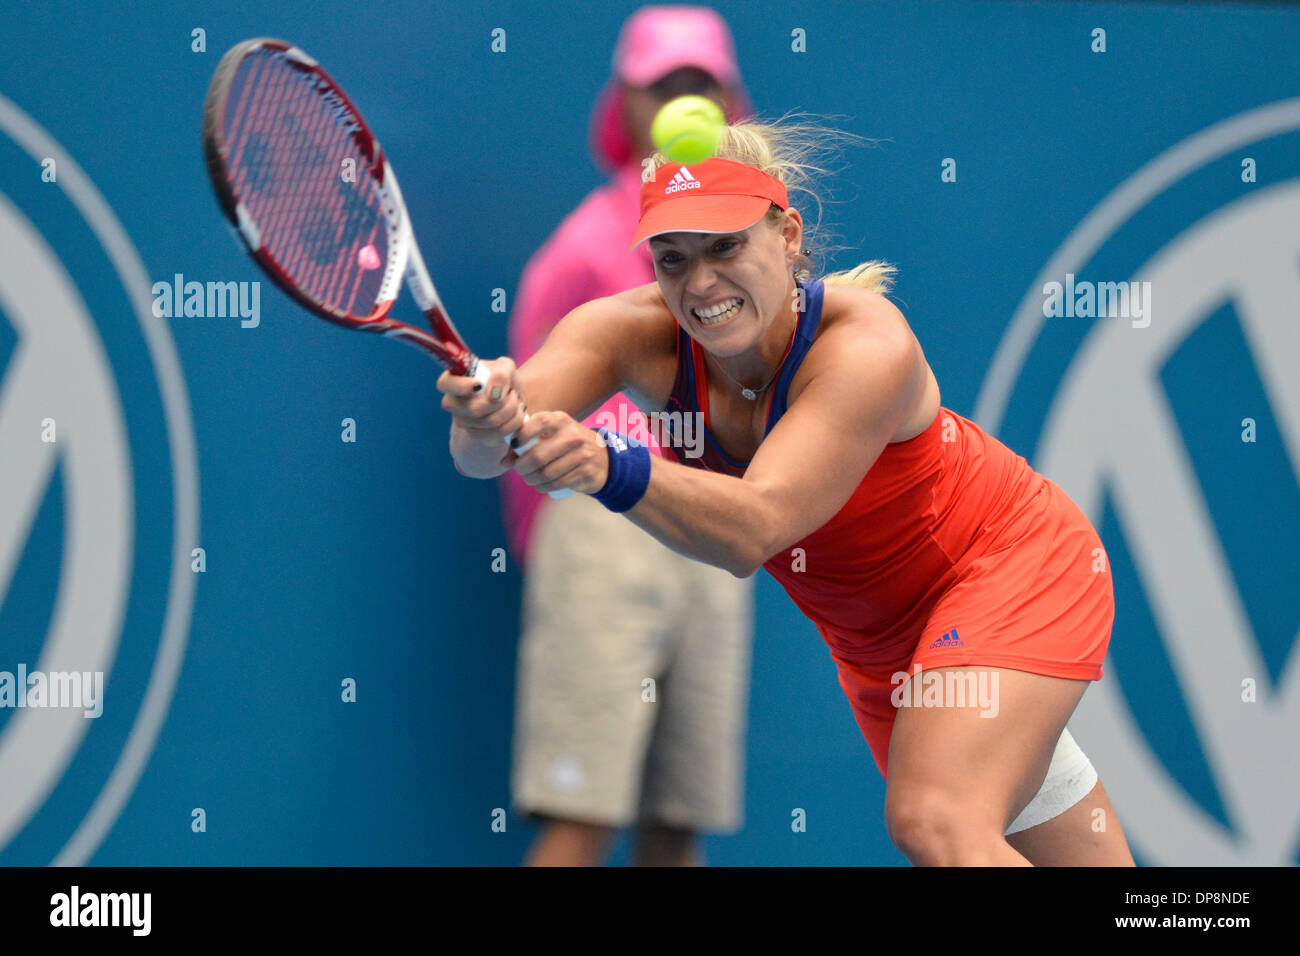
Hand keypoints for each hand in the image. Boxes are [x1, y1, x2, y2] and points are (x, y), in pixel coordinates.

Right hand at [436, 357, 525, 476]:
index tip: (479, 385)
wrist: (506, 403)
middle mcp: (452, 403)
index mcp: (453, 380)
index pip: (444, 384)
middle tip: (513, 393)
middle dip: (503, 401)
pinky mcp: (476, 436)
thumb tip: (494, 393)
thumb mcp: (505, 368)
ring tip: (516, 402)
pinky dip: (514, 423)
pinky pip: (499, 432)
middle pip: (475, 408)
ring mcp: (462, 422)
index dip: (461, 386)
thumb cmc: (501, 381)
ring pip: (491, 421)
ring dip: (512, 410)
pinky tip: (516, 415)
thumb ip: (501, 372)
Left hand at [509, 411, 609, 495]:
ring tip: (530, 479)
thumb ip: (528, 443)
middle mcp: (573, 436)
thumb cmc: (568, 445)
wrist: (604, 458)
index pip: (537, 423)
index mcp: (561, 420)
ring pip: (546, 474)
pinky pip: (557, 484)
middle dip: (522, 467)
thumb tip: (504, 461)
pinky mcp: (586, 472)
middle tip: (519, 470)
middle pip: (538, 456)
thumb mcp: (553, 435)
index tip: (514, 446)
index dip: (521, 435)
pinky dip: (544, 487)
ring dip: (532, 480)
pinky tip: (541, 485)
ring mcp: (582, 455)